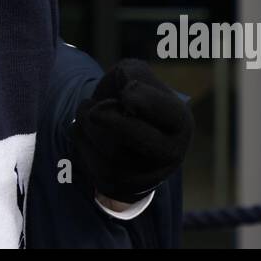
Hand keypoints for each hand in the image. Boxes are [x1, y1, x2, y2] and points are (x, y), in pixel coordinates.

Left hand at [69, 59, 193, 202]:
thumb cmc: (133, 100)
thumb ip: (133, 75)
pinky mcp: (117, 185)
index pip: (167, 113)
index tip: (126, 92)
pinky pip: (92, 162)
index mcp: (179, 123)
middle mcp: (169, 153)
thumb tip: (126, 90)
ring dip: (88, 123)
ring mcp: (144, 175)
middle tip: (95, 110)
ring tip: (89, 110)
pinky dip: (81, 138)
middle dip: (112, 121)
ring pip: (110, 153)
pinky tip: (84, 128)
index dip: (143, 100)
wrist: (123, 134)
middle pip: (139, 140)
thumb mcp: (137, 78)